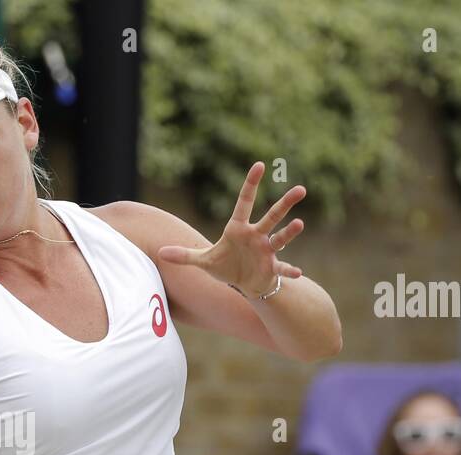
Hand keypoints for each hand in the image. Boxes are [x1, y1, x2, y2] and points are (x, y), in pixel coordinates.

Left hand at [157, 161, 305, 295]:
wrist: (243, 283)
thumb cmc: (226, 266)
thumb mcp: (203, 261)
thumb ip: (184, 255)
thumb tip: (160, 252)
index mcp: (239, 229)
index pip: (245, 203)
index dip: (251, 185)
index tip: (259, 165)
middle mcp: (256, 235)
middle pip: (271, 216)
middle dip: (285, 203)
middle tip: (301, 189)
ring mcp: (266, 250)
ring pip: (281, 238)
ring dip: (290, 232)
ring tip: (299, 223)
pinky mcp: (271, 267)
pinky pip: (281, 268)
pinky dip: (289, 270)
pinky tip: (297, 273)